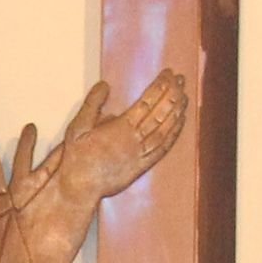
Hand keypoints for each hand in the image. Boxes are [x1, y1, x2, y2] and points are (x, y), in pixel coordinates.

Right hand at [22, 71, 187, 215]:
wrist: (78, 188)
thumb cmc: (76, 159)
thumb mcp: (77, 126)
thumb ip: (92, 104)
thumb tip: (104, 86)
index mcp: (120, 128)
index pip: (147, 101)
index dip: (160, 85)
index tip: (168, 73)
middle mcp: (134, 140)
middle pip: (160, 112)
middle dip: (173, 93)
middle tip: (181, 79)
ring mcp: (140, 154)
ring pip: (165, 129)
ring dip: (177, 111)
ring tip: (185, 97)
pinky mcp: (141, 167)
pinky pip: (162, 149)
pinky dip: (174, 135)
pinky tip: (180, 123)